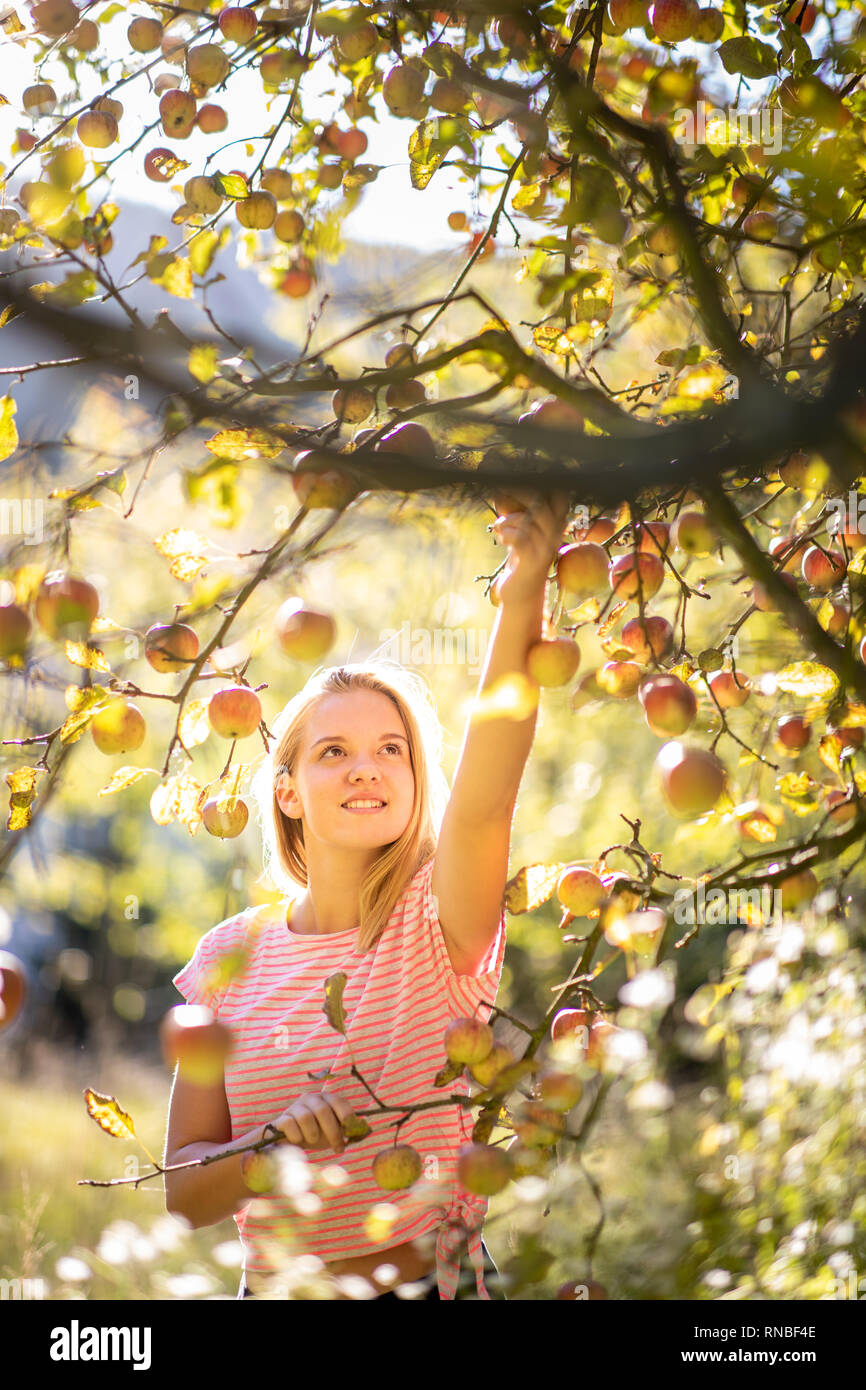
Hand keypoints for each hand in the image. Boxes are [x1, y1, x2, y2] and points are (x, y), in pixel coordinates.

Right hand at [272, 1086, 356, 1154]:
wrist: (289, 1142)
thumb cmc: (315, 1134)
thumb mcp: (332, 1132)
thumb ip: (345, 1129)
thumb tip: (362, 1129)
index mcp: (325, 1098)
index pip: (338, 1101)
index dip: (346, 1115)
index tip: (350, 1131)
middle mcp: (310, 1098)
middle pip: (323, 1110)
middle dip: (333, 1132)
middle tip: (338, 1147)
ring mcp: (294, 1107)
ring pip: (306, 1117)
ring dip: (313, 1134)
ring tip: (313, 1141)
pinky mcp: (282, 1118)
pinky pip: (290, 1125)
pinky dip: (297, 1136)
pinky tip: (298, 1140)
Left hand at [489, 489, 571, 604]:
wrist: (521, 594)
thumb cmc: (520, 561)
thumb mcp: (523, 534)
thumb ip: (521, 516)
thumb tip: (503, 487)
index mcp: (555, 527)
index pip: (559, 498)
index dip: (541, 485)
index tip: (518, 479)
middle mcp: (555, 537)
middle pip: (542, 505)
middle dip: (521, 493)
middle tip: (502, 489)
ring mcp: (546, 550)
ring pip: (527, 522)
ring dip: (508, 521)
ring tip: (498, 529)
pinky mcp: (533, 563)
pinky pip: (520, 539)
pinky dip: (507, 535)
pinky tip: (501, 538)